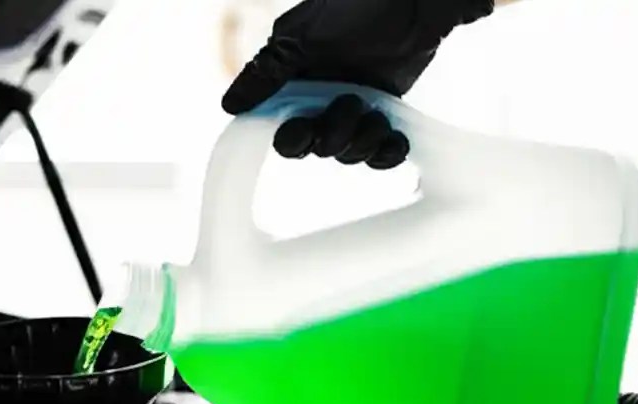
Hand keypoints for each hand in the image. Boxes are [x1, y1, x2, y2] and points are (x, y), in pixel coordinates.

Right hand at [221, 0, 492, 168]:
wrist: (409, 2)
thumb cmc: (351, 9)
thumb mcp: (299, 39)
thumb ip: (265, 74)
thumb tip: (228, 106)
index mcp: (294, 88)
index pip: (284, 134)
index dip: (294, 140)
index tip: (306, 128)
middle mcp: (320, 104)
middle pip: (318, 148)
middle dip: (335, 134)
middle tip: (351, 102)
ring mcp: (352, 111)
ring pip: (349, 153)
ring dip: (364, 139)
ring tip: (376, 112)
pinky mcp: (382, 115)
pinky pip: (380, 154)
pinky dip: (387, 153)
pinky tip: (394, 138)